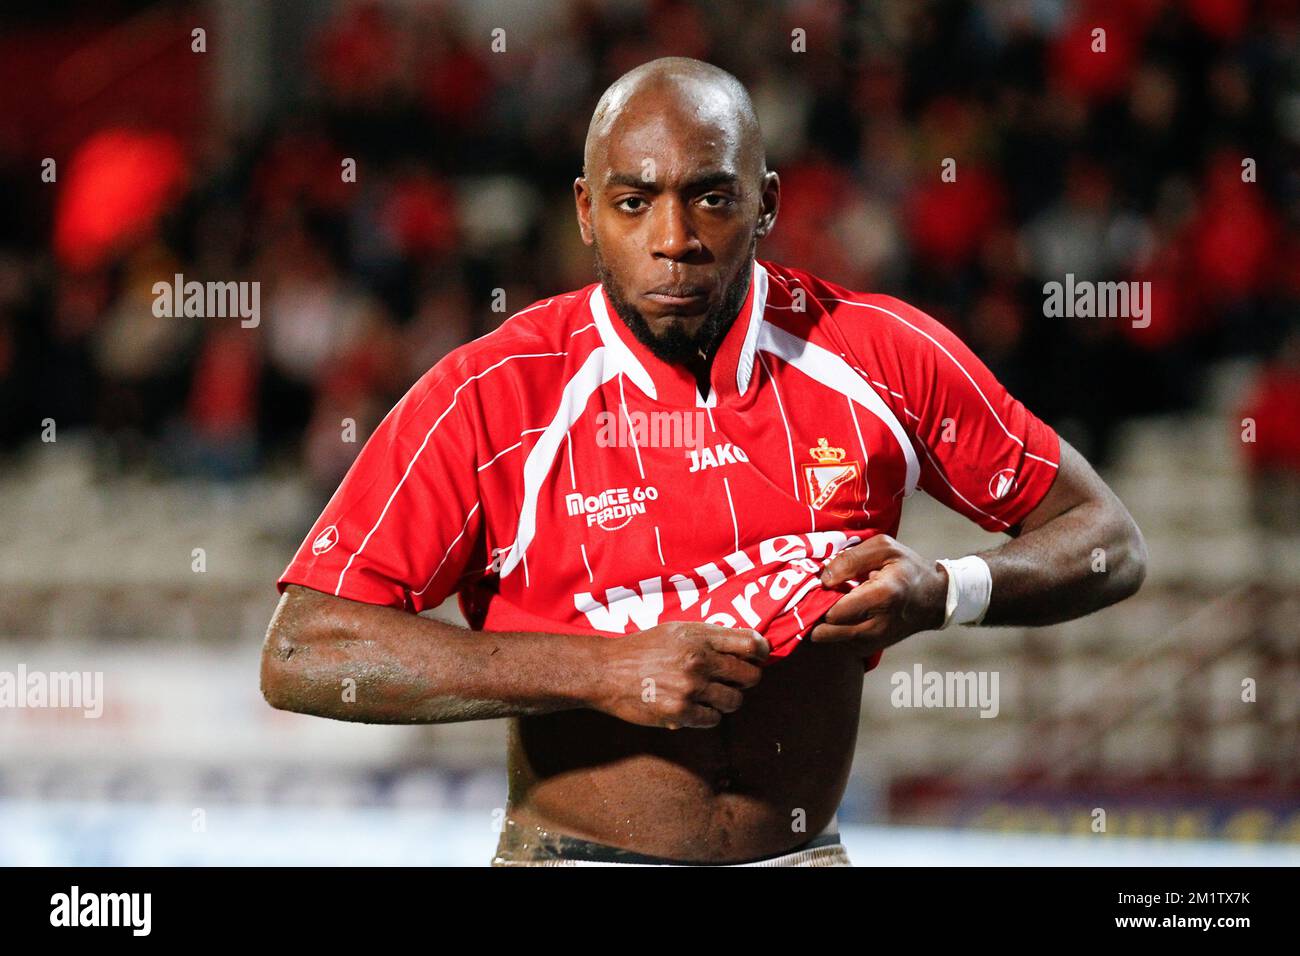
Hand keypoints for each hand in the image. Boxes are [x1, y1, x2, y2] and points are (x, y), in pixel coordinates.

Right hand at [589, 622, 769, 729]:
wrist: (606, 671)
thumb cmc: (641, 649)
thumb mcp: (676, 630)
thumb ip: (709, 636)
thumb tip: (745, 646)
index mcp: (699, 637)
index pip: (750, 643)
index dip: (762, 652)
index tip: (759, 657)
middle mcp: (699, 661)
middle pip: (750, 676)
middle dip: (747, 679)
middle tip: (736, 680)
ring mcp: (690, 689)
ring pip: (735, 701)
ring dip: (728, 700)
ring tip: (713, 695)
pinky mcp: (680, 713)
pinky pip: (713, 720)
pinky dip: (709, 716)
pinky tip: (696, 707)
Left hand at [808, 534, 948, 655]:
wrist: (934, 599)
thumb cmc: (908, 568)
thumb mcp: (884, 548)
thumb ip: (850, 559)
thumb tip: (824, 579)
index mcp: (882, 596)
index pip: (834, 611)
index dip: (820, 597)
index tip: (821, 585)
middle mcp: (877, 625)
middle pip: (826, 632)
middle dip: (817, 614)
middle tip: (820, 597)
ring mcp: (874, 641)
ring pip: (830, 640)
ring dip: (824, 623)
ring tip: (834, 603)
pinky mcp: (871, 649)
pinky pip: (840, 643)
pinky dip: (835, 630)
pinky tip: (844, 613)